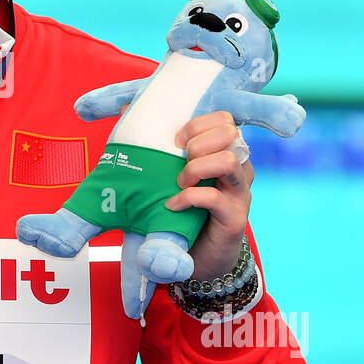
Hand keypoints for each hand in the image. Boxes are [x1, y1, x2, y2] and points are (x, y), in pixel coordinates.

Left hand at [165, 111, 251, 282]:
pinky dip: (188, 198)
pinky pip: (215, 198)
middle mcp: (238, 169)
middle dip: (198, 142)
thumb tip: (124, 104)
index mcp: (223, 152)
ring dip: (196, 168)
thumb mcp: (168, 172)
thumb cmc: (181, 210)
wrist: (196, 259)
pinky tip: (172, 205)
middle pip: (231, 133)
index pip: (224, 119)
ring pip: (230, 160)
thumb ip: (153, 142)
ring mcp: (239, 193)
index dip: (197, 124)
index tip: (174, 141)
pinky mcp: (234, 219)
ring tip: (178, 183)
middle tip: (178, 161)